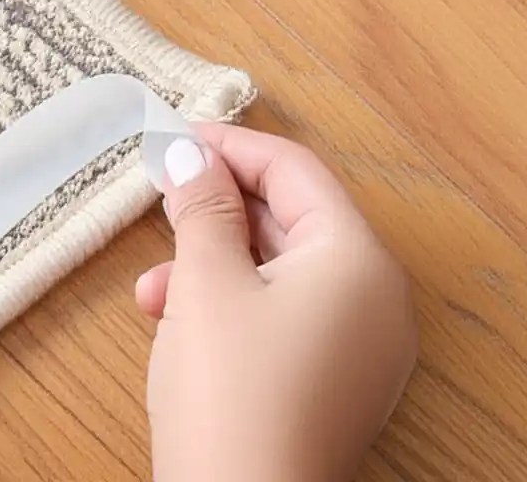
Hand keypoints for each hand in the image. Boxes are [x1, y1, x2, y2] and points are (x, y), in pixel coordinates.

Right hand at [136, 124, 416, 481]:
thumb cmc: (229, 393)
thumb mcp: (204, 283)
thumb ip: (200, 205)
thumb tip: (189, 150)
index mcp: (358, 261)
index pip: (297, 172)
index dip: (231, 145)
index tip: (175, 133)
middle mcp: (374, 299)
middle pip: (291, 220)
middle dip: (215, 210)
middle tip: (158, 193)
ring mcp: (358, 346)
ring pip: (278, 272)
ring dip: (211, 264)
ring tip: (152, 287)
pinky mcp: (331, 382)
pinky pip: (282, 317)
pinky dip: (229, 306)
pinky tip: (175, 321)